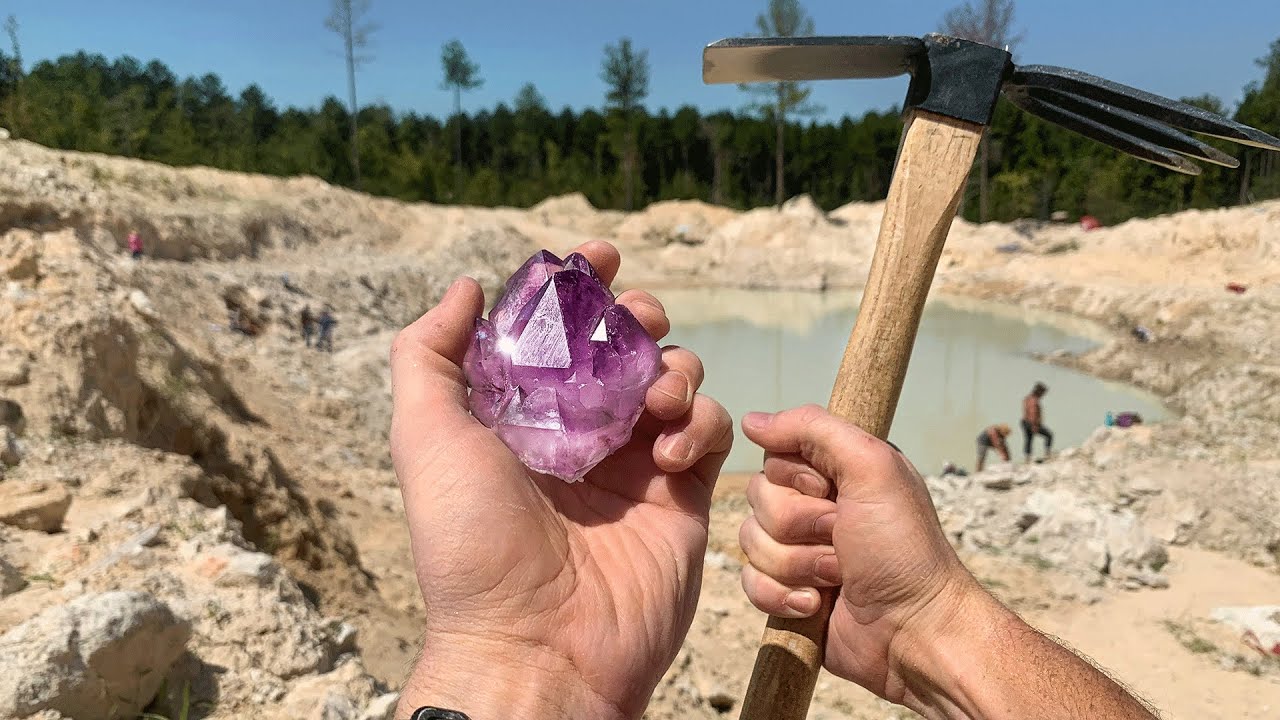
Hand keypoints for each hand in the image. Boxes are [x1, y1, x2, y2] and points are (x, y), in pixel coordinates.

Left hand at [390, 241, 732, 719]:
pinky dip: (700, 421)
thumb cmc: (472, 545)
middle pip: (625, 347)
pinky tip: (668, 450)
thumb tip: (468, 287)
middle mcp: (580, 433)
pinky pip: (709, 432)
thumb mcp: (425, 439)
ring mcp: (633, 464)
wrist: (537, 649)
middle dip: (638, 317)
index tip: (600, 255)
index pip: (558, 332)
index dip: (580, 286)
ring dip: (673, 367)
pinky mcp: (681, 497)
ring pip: (675, 378)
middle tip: (639, 317)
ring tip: (652, 401)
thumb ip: (430, 355)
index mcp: (522, 416)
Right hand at [737, 405, 981, 705]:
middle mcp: (814, 507)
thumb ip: (814, 428)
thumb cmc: (903, 549)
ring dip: (797, 564)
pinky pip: (750, 583)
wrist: (913, 630)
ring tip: (839, 576)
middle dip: (800, 527)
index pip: (775, 457)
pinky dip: (783, 596)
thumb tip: (752, 421)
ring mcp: (798, 551)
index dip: (797, 479)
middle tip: (842, 540)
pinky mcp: (786, 592)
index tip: (833, 494)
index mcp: (835, 471)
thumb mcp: (872, 468)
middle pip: (759, 499)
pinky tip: (817, 605)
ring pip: (751, 543)